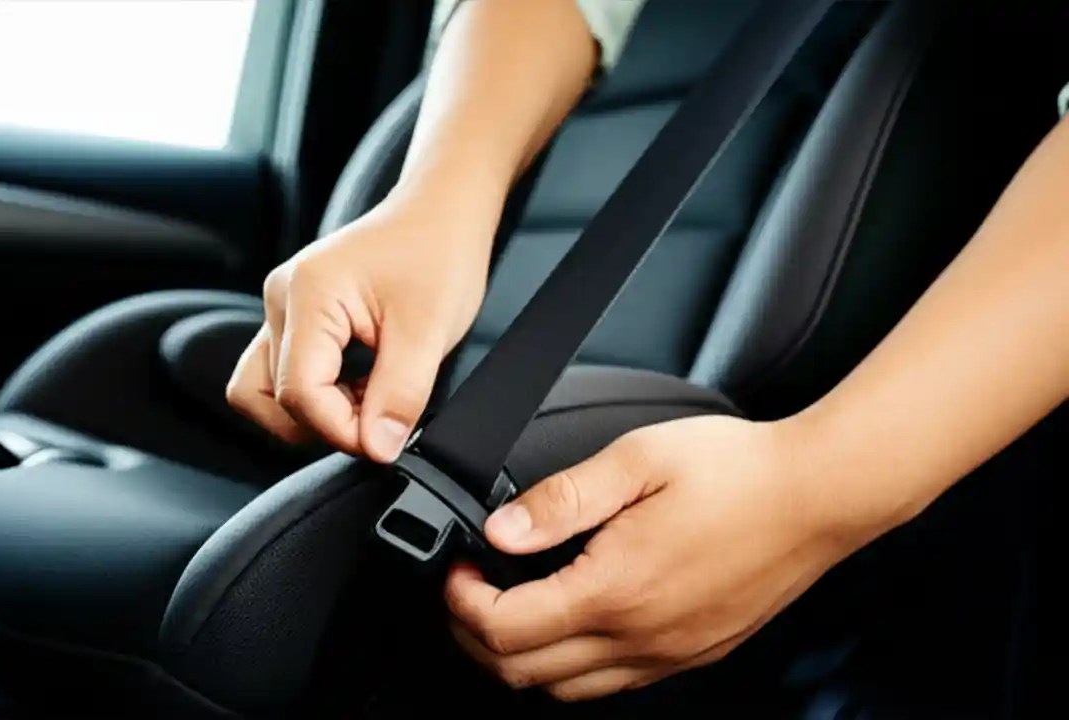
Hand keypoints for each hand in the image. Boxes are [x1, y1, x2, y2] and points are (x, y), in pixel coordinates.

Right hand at [226, 191, 498, 461]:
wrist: (441, 212)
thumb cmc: (438, 253)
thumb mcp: (430, 332)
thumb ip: (400, 395)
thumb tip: (376, 449)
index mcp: (308, 294)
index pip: (299, 393)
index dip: (341, 430)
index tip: (386, 440)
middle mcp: (281, 299)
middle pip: (270, 397)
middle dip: (324, 424)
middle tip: (379, 421)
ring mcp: (282, 307)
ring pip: (265, 390)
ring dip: (315, 413)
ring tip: (369, 401)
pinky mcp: (294, 317)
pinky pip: (285, 373)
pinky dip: (321, 394)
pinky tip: (363, 386)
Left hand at [445, 414, 871, 701]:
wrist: (820, 494)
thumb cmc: (738, 471)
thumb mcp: (635, 460)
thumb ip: (560, 498)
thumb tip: (501, 530)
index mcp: (616, 588)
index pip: (504, 629)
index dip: (462, 602)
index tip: (459, 569)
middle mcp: (641, 635)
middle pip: (523, 673)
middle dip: (477, 636)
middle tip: (471, 591)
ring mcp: (669, 652)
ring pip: (566, 690)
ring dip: (523, 657)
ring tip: (514, 606)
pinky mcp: (693, 653)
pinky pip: (613, 683)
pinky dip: (573, 665)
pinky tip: (574, 621)